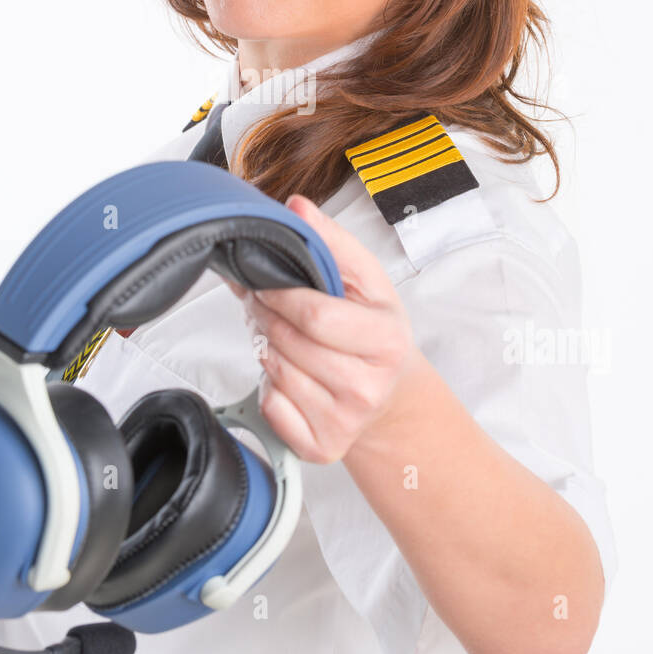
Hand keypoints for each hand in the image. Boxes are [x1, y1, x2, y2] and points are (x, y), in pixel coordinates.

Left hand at [223, 193, 424, 463]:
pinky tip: (288, 373)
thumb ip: (332, 241)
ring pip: (276, 373)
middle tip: (263, 302)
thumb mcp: (367, 281)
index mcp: (386, 340)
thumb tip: (297, 206)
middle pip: (289, 343)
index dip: (280, 295)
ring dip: (265, 347)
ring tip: (279, 335)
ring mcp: (345, 422)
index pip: (315, 316)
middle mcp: (369, 387)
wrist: (390, 396)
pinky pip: (271, 408)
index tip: (267, 282)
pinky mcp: (322, 447)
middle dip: (265, 316)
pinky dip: (268, 386)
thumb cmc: (373, 331)